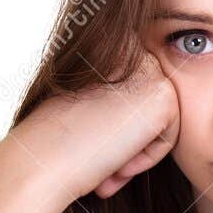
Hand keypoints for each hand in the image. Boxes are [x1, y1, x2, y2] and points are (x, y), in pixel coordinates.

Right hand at [19, 53, 179, 201]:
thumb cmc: (56, 138)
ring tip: (106, 168)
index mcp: (109, 44)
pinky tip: (116, 164)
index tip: (91, 149)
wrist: (42, 157)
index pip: (135, 95)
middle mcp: (130, 47)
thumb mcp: (89, 105)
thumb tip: (142, 113)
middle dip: (127, 144)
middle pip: (150, 107)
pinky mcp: (163, 95)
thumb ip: (117, 97)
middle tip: (101, 167)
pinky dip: (146, 159)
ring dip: (136, 153)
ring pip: (161, 122)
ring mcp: (149, 69)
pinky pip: (171, 136)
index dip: (115, 130)